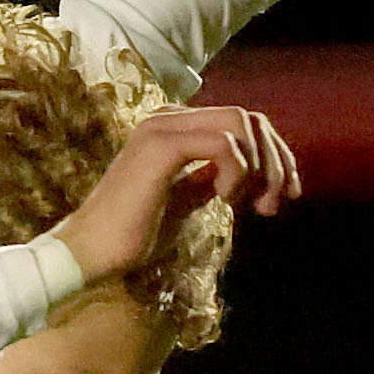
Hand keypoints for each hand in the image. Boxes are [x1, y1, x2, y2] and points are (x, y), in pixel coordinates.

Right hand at [51, 104, 300, 286]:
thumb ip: (212, 179)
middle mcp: (169, 118)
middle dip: (275, 160)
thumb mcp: (185, 202)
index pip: (242, 123)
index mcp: (174, 129)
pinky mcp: (162, 147)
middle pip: (249, 118)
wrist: (89, 255)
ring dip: (261, 167)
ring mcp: (163, 128)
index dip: (273, 155)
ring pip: (242, 125)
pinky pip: (223, 145)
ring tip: (254, 206)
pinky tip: (225, 200)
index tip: (284, 194)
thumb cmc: (131, 237)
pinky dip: (237, 172)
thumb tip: (247, 173)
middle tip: (277, 202)